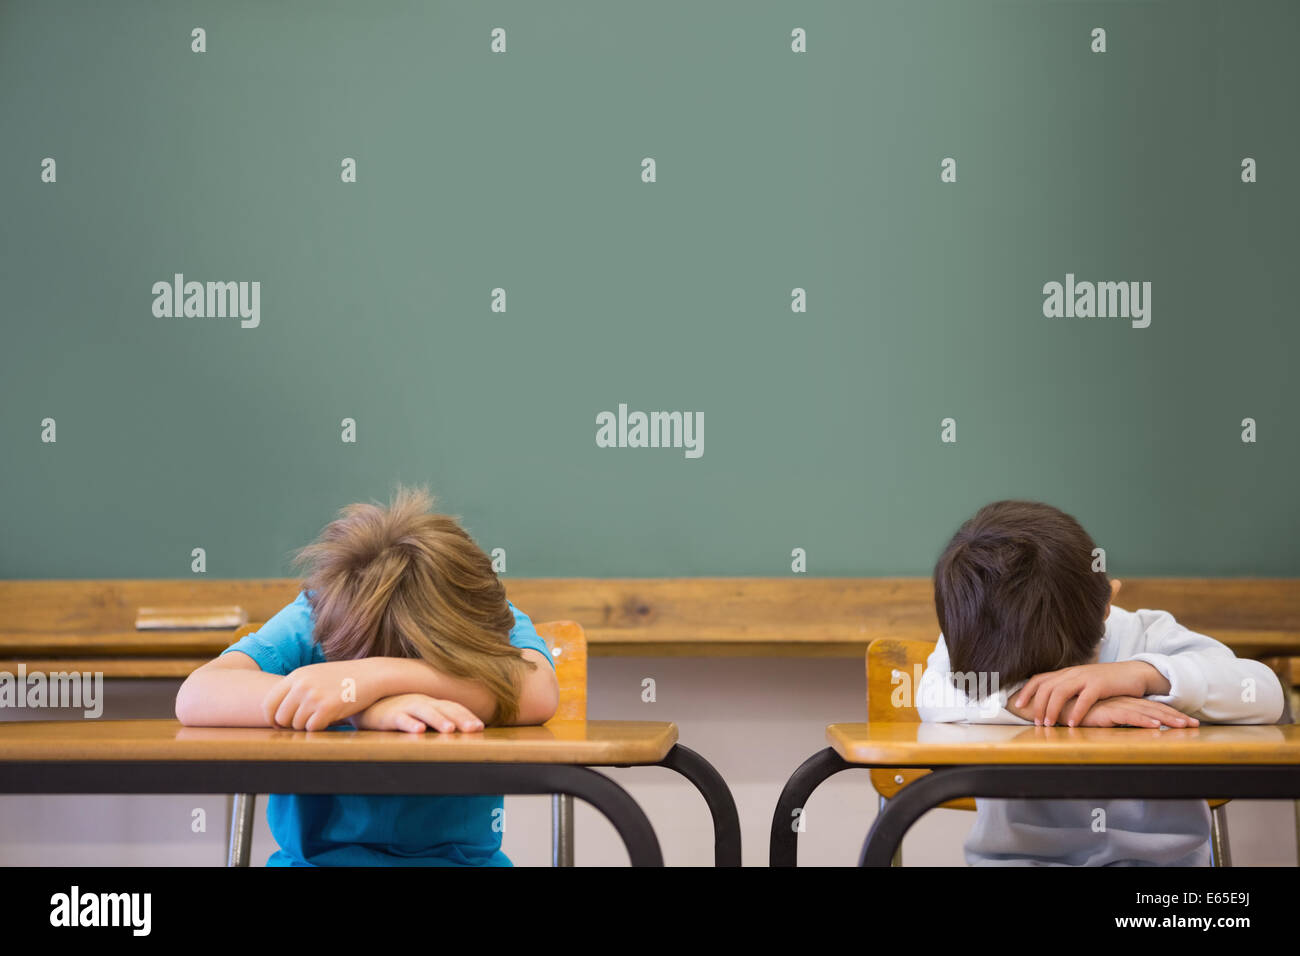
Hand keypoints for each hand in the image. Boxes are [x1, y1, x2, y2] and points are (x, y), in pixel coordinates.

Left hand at [261, 660, 382, 730]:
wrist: (372, 675)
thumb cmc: (343, 677)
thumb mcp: (315, 675)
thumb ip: (296, 688)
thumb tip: (277, 714)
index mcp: (296, 676)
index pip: (269, 703)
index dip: (271, 718)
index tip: (278, 725)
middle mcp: (302, 686)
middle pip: (281, 718)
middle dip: (290, 725)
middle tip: (305, 722)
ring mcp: (314, 696)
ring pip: (297, 725)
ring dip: (307, 725)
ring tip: (322, 716)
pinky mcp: (328, 708)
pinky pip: (312, 728)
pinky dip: (319, 727)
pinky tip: (330, 718)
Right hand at [351, 694, 484, 733]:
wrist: (366, 703)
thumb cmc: (397, 710)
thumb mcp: (420, 712)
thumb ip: (437, 717)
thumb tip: (458, 730)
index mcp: (431, 703)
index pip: (454, 707)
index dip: (468, 716)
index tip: (480, 727)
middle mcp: (422, 702)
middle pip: (445, 709)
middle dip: (461, 719)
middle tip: (475, 729)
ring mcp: (406, 707)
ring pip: (425, 712)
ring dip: (438, 720)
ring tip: (450, 730)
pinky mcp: (389, 715)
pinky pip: (401, 719)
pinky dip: (410, 724)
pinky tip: (418, 731)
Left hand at [1014, 661, 1167, 726]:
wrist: (1132, 673)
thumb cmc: (1106, 683)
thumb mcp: (1083, 684)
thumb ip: (1068, 690)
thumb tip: (1049, 704)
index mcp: (1066, 672)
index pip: (1040, 679)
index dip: (1026, 691)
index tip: (1017, 705)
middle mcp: (1072, 673)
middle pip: (1047, 687)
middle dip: (1037, 705)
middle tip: (1035, 722)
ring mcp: (1085, 677)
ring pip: (1061, 691)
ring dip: (1051, 709)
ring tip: (1048, 724)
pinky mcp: (1100, 684)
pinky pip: (1084, 699)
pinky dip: (1076, 712)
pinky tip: (1071, 724)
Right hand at [1069, 696, 1197, 728]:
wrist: (1053, 705)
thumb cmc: (1072, 712)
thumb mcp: (1095, 716)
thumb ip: (1109, 717)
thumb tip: (1121, 725)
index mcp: (1121, 702)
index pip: (1149, 708)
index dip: (1168, 713)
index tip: (1186, 721)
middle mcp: (1121, 702)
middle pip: (1154, 709)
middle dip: (1175, 717)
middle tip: (1195, 724)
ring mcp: (1114, 705)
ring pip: (1147, 712)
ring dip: (1168, 719)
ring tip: (1185, 725)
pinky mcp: (1105, 711)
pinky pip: (1129, 716)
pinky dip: (1144, 721)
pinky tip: (1157, 726)